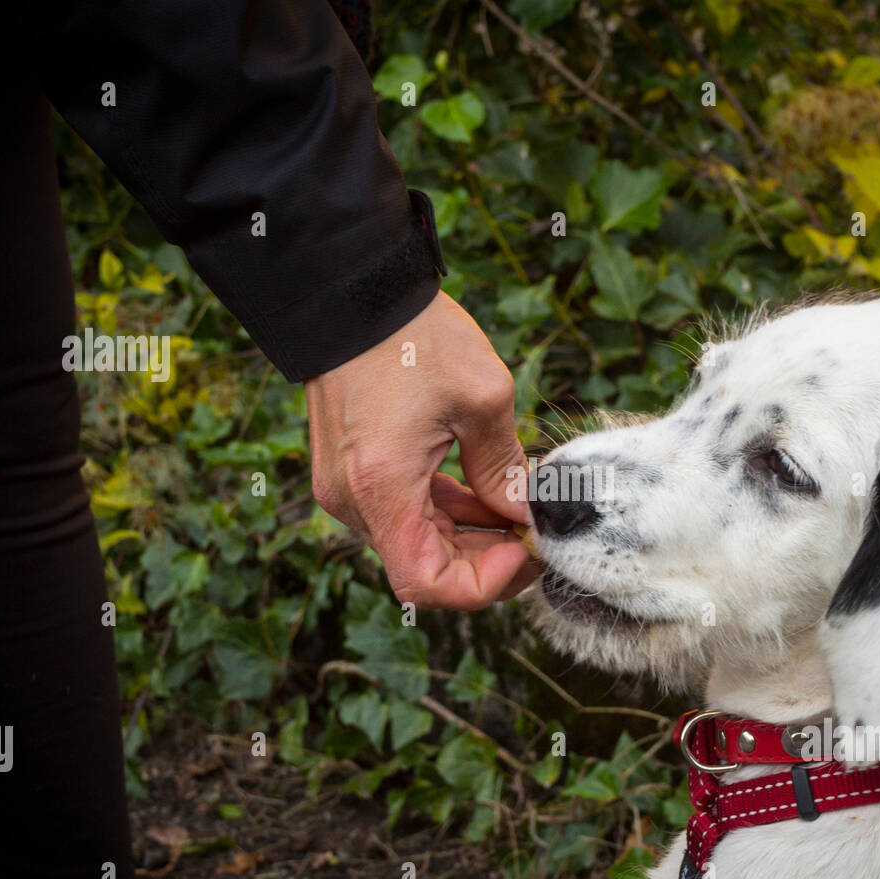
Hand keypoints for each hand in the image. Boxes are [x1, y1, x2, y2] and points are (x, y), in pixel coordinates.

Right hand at [305, 291, 538, 609]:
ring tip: (515, 508)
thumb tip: (525, 514)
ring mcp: (346, 489)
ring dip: (468, 537)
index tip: (523, 548)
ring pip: (415, 543)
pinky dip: (445, 513)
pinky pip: (402, 513)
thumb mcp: (482, 396)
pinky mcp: (350, 474)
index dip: (481, 584)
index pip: (425, 585)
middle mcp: (353, 500)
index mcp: (381, 487)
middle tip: (533, 534)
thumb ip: (504, 467)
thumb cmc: (412, 334)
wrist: (349, 293)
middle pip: (422, 570)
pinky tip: (484, 491)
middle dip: (484, 561)